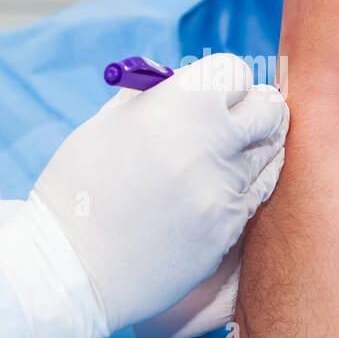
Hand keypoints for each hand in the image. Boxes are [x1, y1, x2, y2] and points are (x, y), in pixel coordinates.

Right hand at [34, 53, 287, 332]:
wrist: (70, 265)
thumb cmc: (80, 188)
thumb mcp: (108, 123)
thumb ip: (154, 96)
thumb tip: (186, 81)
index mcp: (180, 103)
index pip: (235, 72)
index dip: (224, 82)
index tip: (215, 94)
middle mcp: (212, 141)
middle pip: (269, 109)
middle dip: (256, 110)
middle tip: (240, 121)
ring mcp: (225, 188)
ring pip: (268, 154)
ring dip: (250, 151)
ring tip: (220, 159)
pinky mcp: (229, 228)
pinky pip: (254, 196)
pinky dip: (241, 189)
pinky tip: (216, 192)